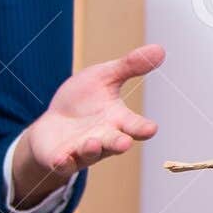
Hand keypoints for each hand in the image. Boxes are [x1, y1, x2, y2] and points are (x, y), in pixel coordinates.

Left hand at [12, 42, 165, 207]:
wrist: (53, 122)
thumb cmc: (82, 101)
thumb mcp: (103, 77)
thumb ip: (128, 67)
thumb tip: (159, 49)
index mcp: (117, 120)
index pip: (135, 126)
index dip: (143, 128)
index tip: (150, 129)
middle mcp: (103, 138)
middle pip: (115, 144)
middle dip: (119, 143)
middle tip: (124, 143)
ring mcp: (81, 150)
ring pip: (90, 153)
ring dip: (91, 148)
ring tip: (91, 141)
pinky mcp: (61, 158)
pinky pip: (64, 164)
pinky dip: (63, 162)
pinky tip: (61, 159)